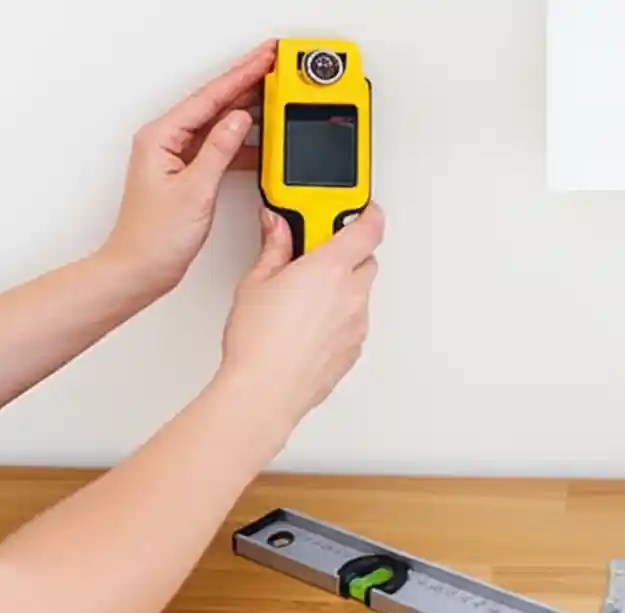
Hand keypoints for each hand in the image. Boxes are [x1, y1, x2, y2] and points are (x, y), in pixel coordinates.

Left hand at [99, 40, 276, 293]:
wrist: (140, 269)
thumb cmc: (154, 237)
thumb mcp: (195, 190)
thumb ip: (219, 150)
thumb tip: (240, 120)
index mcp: (160, 138)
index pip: (208, 98)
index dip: (240, 76)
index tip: (264, 60)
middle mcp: (165, 142)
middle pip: (212, 104)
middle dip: (245, 85)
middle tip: (274, 68)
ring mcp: (175, 157)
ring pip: (217, 124)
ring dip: (246, 112)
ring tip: (274, 97)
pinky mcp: (186, 173)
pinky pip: (218, 147)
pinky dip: (241, 142)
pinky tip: (261, 140)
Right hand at [219, 203, 384, 430]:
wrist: (266, 391)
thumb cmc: (259, 342)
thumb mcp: (256, 282)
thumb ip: (274, 247)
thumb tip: (278, 225)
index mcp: (331, 268)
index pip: (369, 228)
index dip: (368, 214)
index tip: (361, 209)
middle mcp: (352, 294)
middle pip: (366, 259)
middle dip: (347, 253)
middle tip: (316, 255)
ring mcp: (357, 324)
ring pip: (361, 293)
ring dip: (343, 287)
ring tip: (305, 296)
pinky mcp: (354, 350)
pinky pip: (355, 322)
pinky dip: (340, 317)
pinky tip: (308, 324)